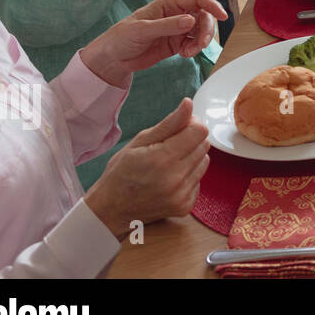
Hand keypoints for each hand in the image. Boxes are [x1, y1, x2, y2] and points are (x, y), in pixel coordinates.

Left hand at [79, 0, 228, 87]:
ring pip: (201, 31)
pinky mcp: (178, 43)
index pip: (197, 0)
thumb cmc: (122, 37)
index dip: (212, 6)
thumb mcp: (143, 30)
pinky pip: (195, 43)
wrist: (113, 59)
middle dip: (206, 30)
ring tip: (190, 52)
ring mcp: (178, 28)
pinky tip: (185, 54)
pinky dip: (194, 50)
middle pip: (203, 16)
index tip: (223, 16)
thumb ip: (168, 25)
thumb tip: (191, 20)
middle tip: (201, 44)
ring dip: (200, 42)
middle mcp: (176, 14)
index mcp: (168, 4)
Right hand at [83, 99, 210, 238]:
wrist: (110, 210)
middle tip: (169, 146)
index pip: (199, 131)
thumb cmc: (121, 173)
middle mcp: (175, 178)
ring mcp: (181, 195)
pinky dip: (189, 176)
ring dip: (192, 158)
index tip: (180, 127)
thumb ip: (169, 123)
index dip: (192, 124)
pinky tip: (169, 179)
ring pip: (204, 162)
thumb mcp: (139, 142)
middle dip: (191, 140)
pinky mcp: (185, 207)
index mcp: (162, 159)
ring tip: (168, 163)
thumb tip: (189, 103)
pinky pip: (199, 180)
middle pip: (204, 145)